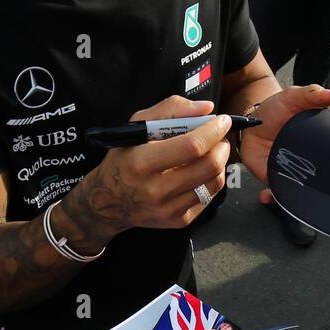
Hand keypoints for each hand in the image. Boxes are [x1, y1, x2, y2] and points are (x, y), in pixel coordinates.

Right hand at [71, 97, 231, 236]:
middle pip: (208, 166)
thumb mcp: (136, 126)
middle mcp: (155, 190)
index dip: (213, 131)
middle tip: (220, 137)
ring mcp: (168, 209)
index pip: (191, 147)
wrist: (107, 202)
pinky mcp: (178, 220)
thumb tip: (207, 108)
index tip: (223, 121)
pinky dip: (211, 180)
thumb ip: (171, 109)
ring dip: (220, 162)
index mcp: (141, 163)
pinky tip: (202, 171)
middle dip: (221, 146)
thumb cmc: (124, 158)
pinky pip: (209, 197)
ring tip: (212, 152)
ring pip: (214, 182)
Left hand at [240, 85, 329, 198]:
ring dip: (294, 194)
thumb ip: (311, 94)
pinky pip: (276, 190)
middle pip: (318, 178)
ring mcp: (290, 169)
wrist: (252, 120)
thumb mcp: (294, 97)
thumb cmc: (276, 109)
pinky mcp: (274, 175)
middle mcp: (306, 159)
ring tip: (290, 193)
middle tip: (310, 182)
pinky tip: (267, 195)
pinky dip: (272, 196)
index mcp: (316, 141)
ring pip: (298, 188)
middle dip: (318, 185)